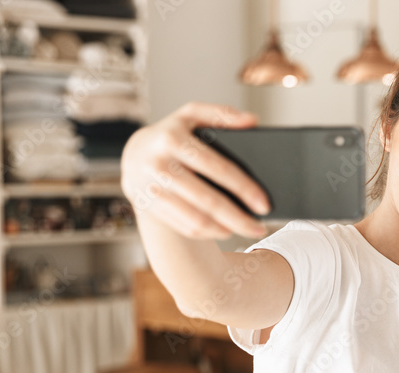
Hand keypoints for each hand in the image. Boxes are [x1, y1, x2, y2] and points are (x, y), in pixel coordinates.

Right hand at [120, 101, 269, 239]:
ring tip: (247, 229)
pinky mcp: (149, 207)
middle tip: (260, 227)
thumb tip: (253, 120)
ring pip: (196, 219)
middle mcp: (159, 165)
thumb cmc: (171, 133)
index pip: (218, 168)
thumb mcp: (192, 116)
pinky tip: (225, 230)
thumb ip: (222, 114)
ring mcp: (152, 189)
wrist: (134, 153)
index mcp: (173, 139)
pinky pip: (184, 226)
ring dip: (226, 229)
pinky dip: (209, 233)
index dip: (244, 188)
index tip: (264, 204)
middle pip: (208, 200)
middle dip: (239, 218)